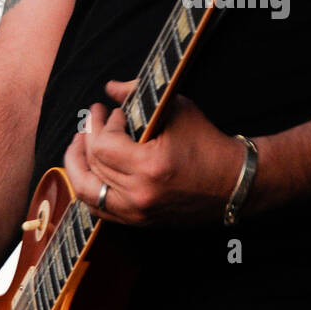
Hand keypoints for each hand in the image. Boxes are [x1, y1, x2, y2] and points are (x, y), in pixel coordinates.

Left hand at [63, 78, 243, 225]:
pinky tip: (88, 170)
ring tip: (79, 145)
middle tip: (92, 120)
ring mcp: (137, 213)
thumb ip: (139, 93)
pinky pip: (98, 209)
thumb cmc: (206, 142)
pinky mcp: (139, 221)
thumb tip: (110, 88)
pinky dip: (88, 188)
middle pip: (92, 166)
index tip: (113, 113)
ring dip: (77, 165)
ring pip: (87, 191)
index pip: (103, 146)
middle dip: (87, 137)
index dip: (102, 126)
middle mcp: (139, 195)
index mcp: (149, 167)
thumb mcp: (177, 109)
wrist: (233, 182)